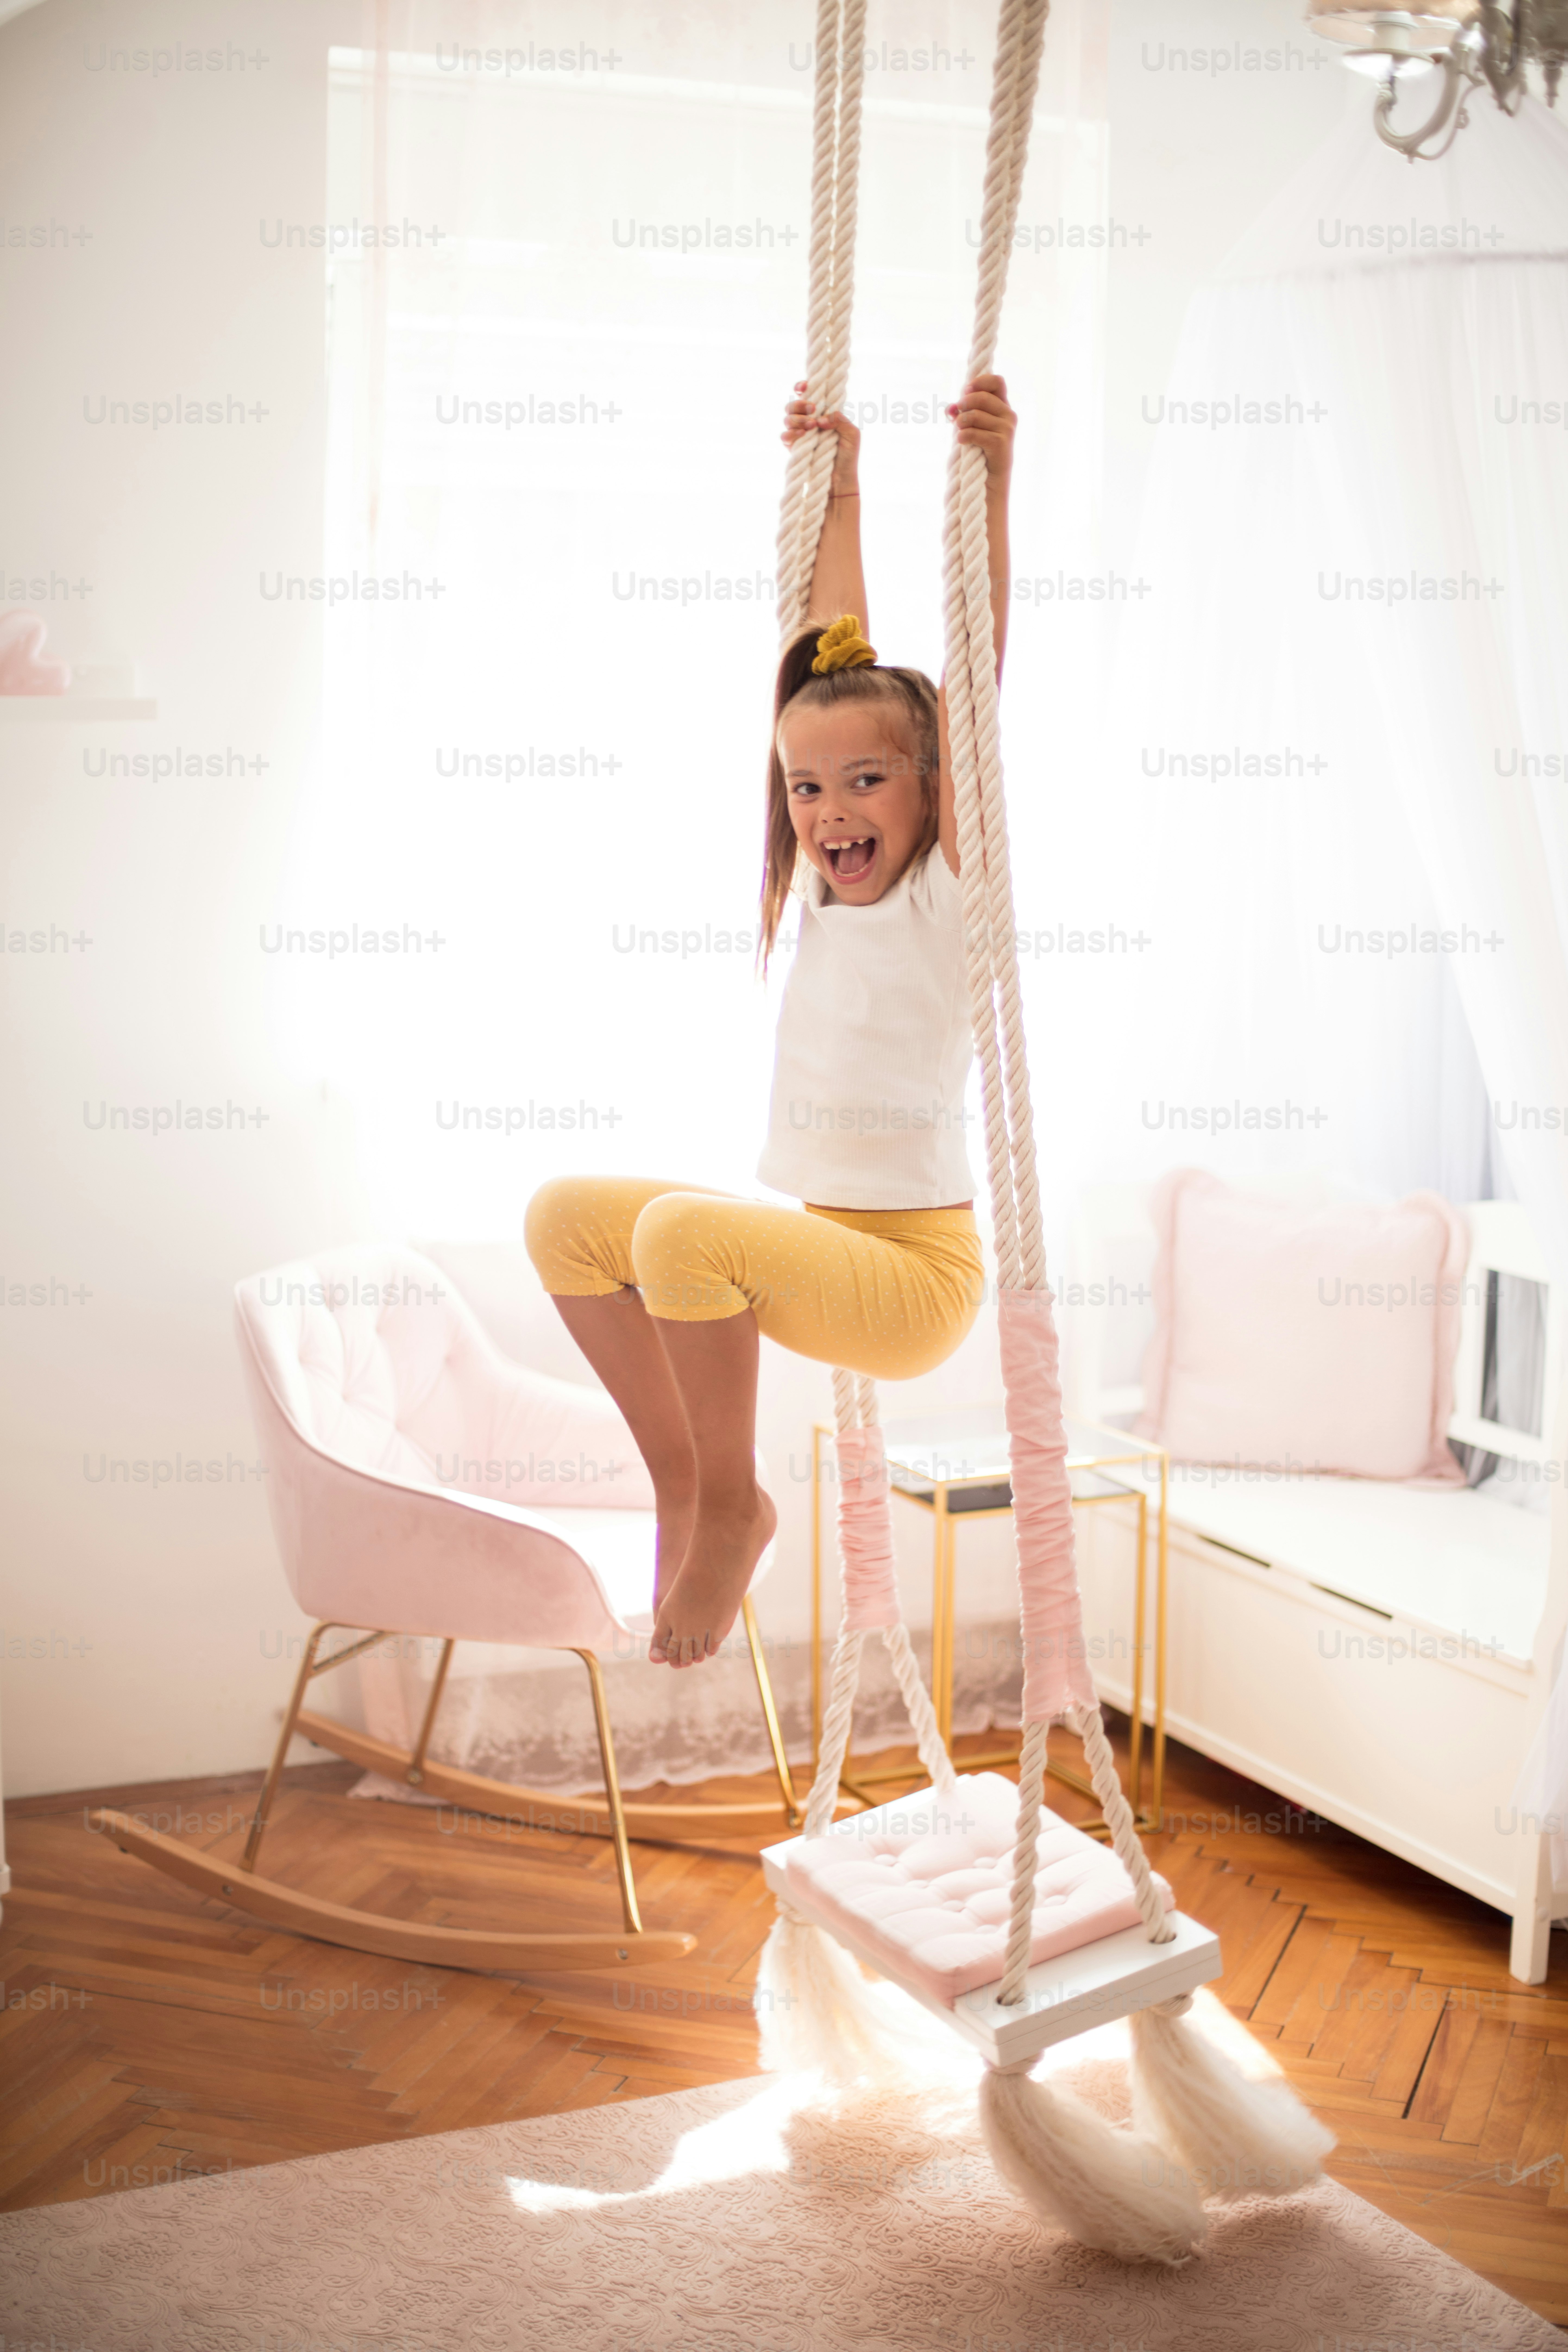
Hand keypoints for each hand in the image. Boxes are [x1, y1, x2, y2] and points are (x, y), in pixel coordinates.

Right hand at [782, 381, 859, 495]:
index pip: (808, 395)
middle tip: (812, 409)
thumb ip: (840, 419)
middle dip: (799, 404)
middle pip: (793, 405)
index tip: (804, 386)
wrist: (840, 480)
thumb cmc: (848, 456)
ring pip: (787, 418)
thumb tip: (820, 417)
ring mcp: (800, 435)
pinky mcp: (794, 449)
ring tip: (811, 426)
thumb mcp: (852, 434)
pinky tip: (801, 435)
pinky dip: (790, 434)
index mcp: (822, 413)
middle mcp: (809, 421)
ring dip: (797, 419)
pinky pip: (784, 437)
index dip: (802, 387)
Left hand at [948, 373, 1015, 483]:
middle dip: (963, 404)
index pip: (997, 381)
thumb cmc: (978, 450)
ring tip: (959, 432)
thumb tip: (949, 407)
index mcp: (1003, 406)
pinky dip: (962, 436)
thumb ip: (962, 412)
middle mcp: (1008, 414)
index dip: (980, 382)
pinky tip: (961, 440)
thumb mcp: (970, 426)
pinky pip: (973, 432)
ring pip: (975, 415)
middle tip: (956, 416)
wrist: (989, 480)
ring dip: (960, 423)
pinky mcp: (1000, 442)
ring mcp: (1007, 428)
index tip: (965, 391)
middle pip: (982, 397)